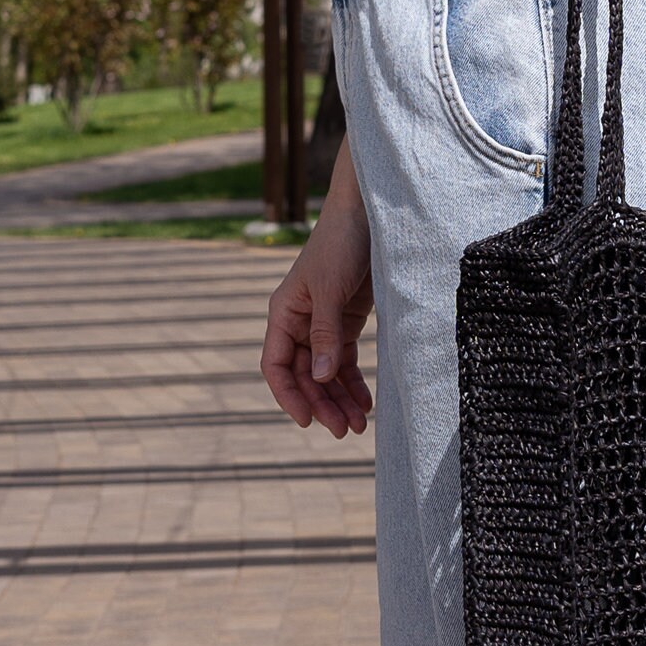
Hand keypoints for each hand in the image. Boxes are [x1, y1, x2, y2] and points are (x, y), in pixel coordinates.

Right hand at [262, 190, 373, 437]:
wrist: (370, 214)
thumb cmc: (341, 243)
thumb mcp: (330, 289)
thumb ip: (325, 334)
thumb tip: (319, 378)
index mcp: (284, 313)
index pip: (276, 366)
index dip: (289, 396)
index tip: (308, 421)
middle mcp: (300, 322)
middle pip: (304, 376)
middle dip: (322, 403)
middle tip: (345, 431)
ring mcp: (324, 323)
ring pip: (325, 373)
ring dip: (339, 399)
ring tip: (359, 425)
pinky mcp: (346, 321)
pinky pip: (345, 361)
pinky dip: (353, 382)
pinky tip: (366, 402)